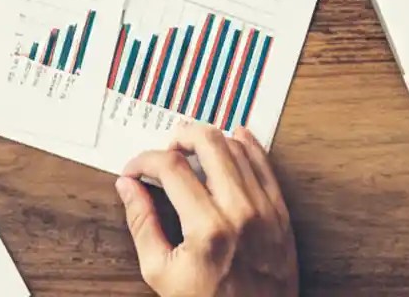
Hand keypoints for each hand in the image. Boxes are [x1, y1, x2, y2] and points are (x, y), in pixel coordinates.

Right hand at [118, 125, 298, 296]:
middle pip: (208, 142)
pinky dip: (248, 145)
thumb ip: (142, 224)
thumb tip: (128, 187)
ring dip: (209, 140)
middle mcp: (240, 211)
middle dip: (179, 136)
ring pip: (236, 147)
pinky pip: (265, 164)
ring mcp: (265, 209)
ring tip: (192, 151)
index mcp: (208, 228)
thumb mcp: (162, 273)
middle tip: (165, 150)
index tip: (135, 171)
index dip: (145, 160)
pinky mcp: (281, 212)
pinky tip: (234, 138)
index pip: (171, 167)